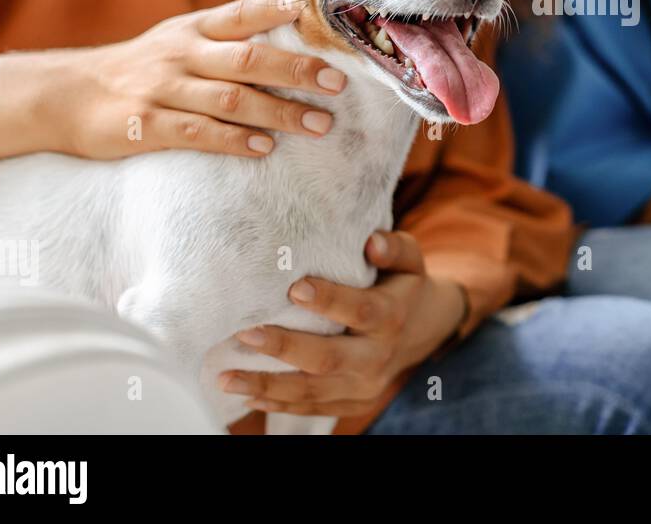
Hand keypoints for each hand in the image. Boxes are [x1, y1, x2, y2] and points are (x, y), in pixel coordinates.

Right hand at [53, 0, 346, 158]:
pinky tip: (263, 148)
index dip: (273, 8)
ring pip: (230, 99)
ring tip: (318, 125)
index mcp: (193, 29)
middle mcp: (181, 54)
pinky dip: (234, 140)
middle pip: (247, 59)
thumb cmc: (141, 67)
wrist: (65, 94)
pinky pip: (198, 133)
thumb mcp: (178, 39)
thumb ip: (226, 35)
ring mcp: (163, 89)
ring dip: (279, 112)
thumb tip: (289, 17)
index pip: (240, 13)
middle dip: (296, 70)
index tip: (307, 8)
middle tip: (336, 84)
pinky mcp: (146, 125)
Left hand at [217, 231, 467, 417]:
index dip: (331, 301)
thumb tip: (371, 243)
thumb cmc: (402, 284)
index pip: (362, 311)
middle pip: (330, 358)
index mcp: (392, 317)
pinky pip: (310, 407)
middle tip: (246, 333)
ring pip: (312, 390)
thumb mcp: (409, 259)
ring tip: (226, 377)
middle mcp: (378, 357)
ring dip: (267, 385)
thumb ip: (393, 247)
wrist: (424, 329)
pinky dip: (276, 403)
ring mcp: (364, 386)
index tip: (295, 289)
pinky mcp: (350, 403)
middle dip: (285, 348)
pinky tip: (245, 394)